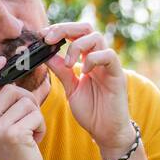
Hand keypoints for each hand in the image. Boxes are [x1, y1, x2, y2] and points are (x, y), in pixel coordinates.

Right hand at [0, 56, 49, 159]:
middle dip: (28, 101)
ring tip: (31, 134)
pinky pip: (35, 115)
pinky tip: (34, 141)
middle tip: (30, 120)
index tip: (1, 60)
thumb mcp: (5, 131)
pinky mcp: (12, 134)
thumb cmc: (15, 157)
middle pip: (11, 90)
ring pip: (26, 102)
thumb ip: (11, 108)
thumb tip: (34, 83)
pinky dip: (40, 126)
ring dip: (36, 117)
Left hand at [39, 23, 135, 156]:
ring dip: (77, 46)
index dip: (58, 30)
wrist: (105, 131)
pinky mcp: (117, 74)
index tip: (42, 35)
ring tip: (67, 63)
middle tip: (48, 39)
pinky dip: (93, 59)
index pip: (74, 33)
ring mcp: (109, 64)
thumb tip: (45, 55)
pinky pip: (108, 55)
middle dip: (65, 29)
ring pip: (96, 37)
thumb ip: (61, 71)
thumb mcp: (70, 88)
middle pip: (85, 27)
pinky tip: (84, 72)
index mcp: (86, 59)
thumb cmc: (91, 111)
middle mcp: (98, 57)